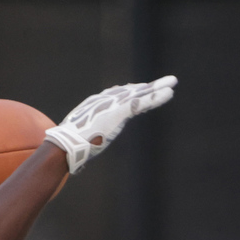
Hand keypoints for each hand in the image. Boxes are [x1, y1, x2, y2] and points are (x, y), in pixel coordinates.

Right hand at [45, 76, 177, 174]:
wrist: (67, 145)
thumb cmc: (70, 147)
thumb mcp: (80, 139)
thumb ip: (85, 141)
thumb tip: (79, 158)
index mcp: (96, 105)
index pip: (118, 95)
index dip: (133, 92)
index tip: (142, 89)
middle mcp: (105, 100)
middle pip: (132, 91)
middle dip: (149, 86)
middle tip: (165, 81)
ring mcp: (112, 104)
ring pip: (140, 94)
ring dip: (157, 88)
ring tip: (172, 82)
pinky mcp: (120, 111)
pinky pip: (142, 102)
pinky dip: (156, 97)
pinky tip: (168, 93)